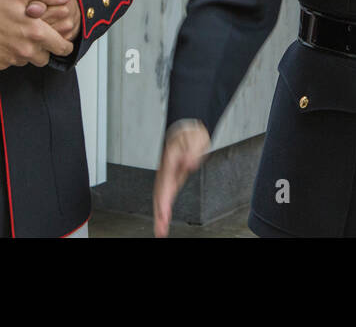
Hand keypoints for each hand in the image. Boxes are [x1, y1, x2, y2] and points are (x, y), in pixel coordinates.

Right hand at [0, 0, 75, 69]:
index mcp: (36, 33)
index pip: (62, 48)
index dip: (65, 45)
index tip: (64, 42)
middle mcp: (26, 50)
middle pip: (45, 58)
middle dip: (45, 50)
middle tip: (37, 37)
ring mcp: (12, 59)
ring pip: (28, 61)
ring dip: (27, 53)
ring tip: (18, 36)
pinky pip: (11, 63)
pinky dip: (11, 55)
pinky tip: (5, 42)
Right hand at [154, 122, 210, 236]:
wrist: (186, 126)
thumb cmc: (190, 133)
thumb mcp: (196, 138)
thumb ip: (193, 151)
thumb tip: (190, 164)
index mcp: (170, 160)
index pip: (165, 183)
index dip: (163, 200)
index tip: (164, 214)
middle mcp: (166, 169)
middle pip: (159, 194)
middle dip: (159, 213)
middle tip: (160, 229)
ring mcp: (167, 174)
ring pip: (160, 196)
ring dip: (159, 213)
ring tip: (160, 229)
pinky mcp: (171, 177)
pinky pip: (165, 194)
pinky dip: (163, 207)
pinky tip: (163, 217)